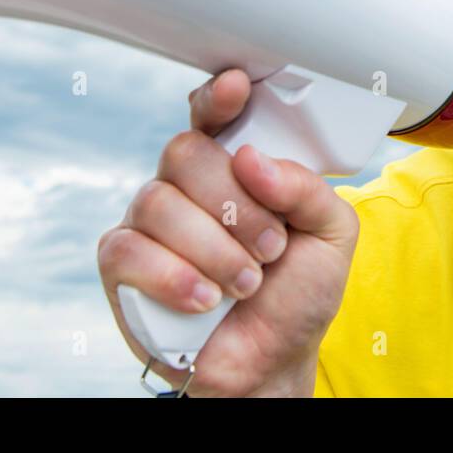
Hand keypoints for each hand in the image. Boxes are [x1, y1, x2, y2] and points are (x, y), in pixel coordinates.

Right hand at [98, 69, 358, 395]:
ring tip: (246, 284)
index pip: (211, 114)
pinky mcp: (121, 265)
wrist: (271, 363)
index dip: (217, 98)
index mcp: (232, 165)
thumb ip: (307, 189)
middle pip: (185, 152)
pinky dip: (174, 277)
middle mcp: (185, 185)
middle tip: (270, 247)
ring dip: (215, 251)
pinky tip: (204, 301)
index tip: (236, 89)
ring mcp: (148, 222)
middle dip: (235, 204)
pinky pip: (128, 250)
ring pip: (158, 202)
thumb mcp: (332, 236)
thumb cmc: (297, 294)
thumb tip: (251, 159)